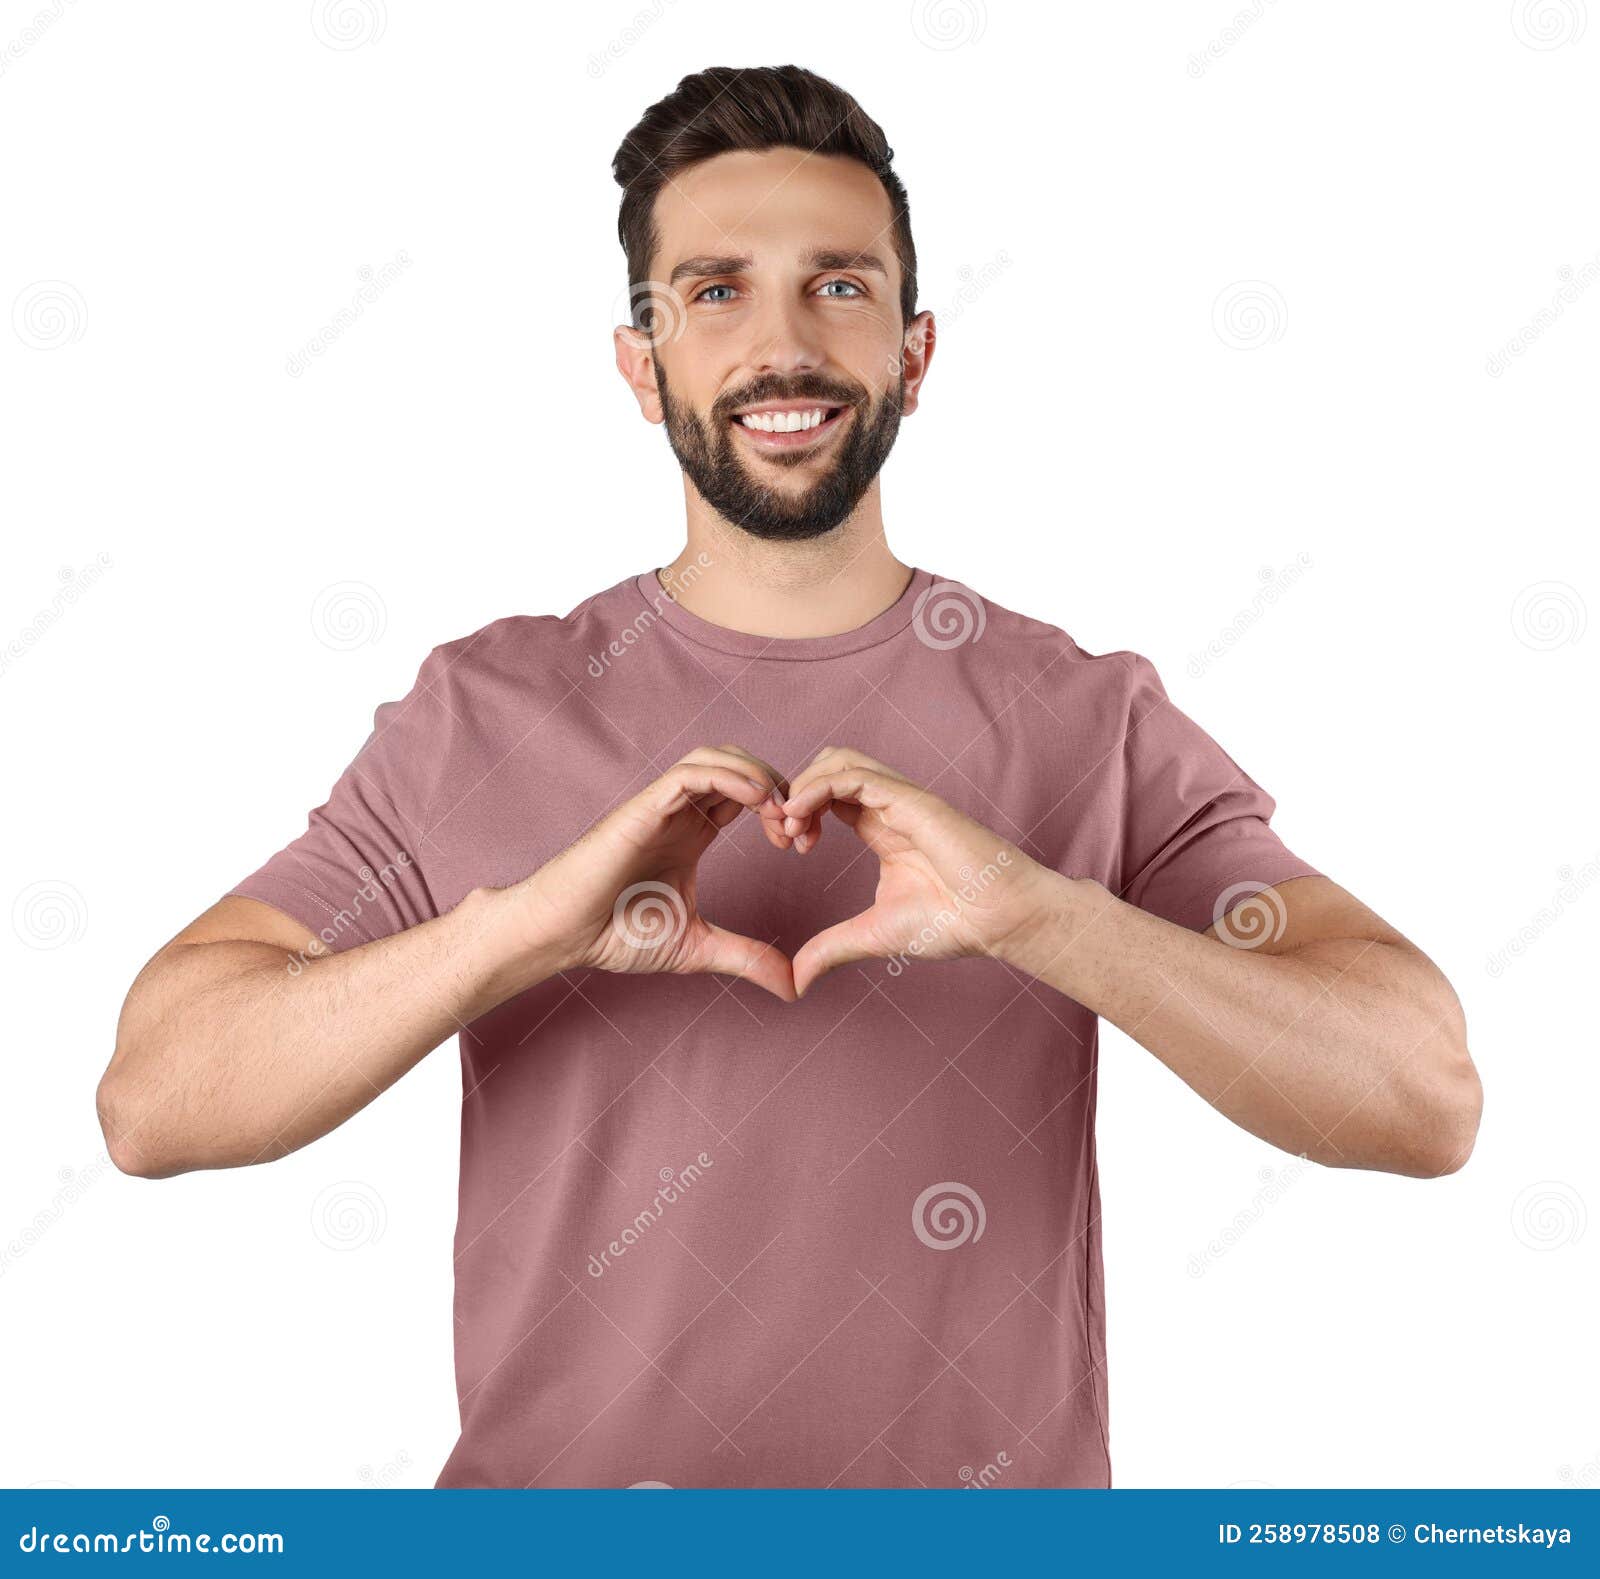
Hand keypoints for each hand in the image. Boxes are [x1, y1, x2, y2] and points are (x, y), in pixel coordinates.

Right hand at [515, 746, 797, 1000]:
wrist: (563, 935)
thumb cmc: (614, 935)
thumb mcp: (697, 948)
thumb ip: (745, 958)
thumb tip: (792, 988)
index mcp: (693, 834)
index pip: (747, 796)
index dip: (782, 809)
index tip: (802, 844)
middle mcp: (679, 813)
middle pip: (739, 766)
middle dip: (779, 786)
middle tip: (800, 826)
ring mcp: (661, 806)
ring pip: (717, 758)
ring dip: (757, 775)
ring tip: (781, 810)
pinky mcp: (644, 808)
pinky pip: (691, 773)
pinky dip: (729, 776)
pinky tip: (757, 798)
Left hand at [777, 747, 1061, 995]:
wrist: (1000, 921)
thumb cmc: (953, 923)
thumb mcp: (873, 935)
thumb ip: (831, 949)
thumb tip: (795, 980)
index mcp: (882, 828)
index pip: (830, 796)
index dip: (800, 811)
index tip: (787, 846)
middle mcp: (890, 807)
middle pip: (830, 766)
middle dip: (796, 791)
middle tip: (782, 832)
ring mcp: (901, 800)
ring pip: (840, 760)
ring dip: (804, 784)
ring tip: (789, 823)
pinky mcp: (912, 801)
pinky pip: (854, 775)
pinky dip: (818, 787)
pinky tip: (802, 817)